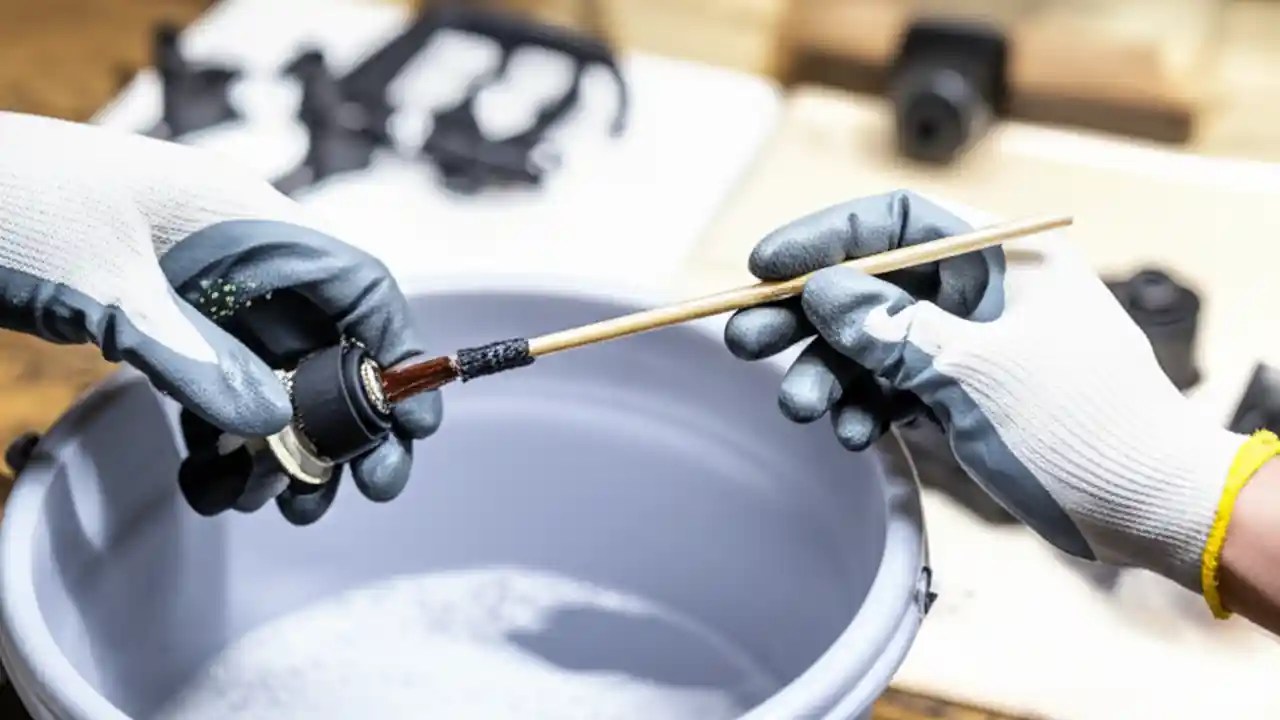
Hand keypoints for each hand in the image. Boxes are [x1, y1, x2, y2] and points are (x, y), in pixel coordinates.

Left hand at [0, 111, 441, 523]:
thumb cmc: (15, 205)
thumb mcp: (110, 289)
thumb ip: (198, 360)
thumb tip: (274, 423)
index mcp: (246, 221)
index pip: (359, 285)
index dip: (398, 353)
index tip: (413, 421)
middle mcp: (237, 256)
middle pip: (327, 341)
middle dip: (348, 420)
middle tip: (365, 487)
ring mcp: (197, 292)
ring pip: (273, 374)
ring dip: (284, 442)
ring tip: (281, 504)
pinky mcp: (157, 321)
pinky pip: (214, 386)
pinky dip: (222, 436)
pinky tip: (213, 483)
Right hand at [725, 190, 1244, 591]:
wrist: (1149, 507)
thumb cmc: (1079, 424)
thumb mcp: (974, 371)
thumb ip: (891, 328)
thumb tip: (819, 289)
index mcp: (998, 258)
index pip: (892, 223)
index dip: (822, 238)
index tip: (762, 268)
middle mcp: (979, 293)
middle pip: (871, 286)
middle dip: (809, 318)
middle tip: (745, 342)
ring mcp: (971, 346)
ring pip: (878, 344)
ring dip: (833, 373)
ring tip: (800, 406)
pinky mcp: (967, 395)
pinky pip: (899, 387)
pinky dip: (871, 406)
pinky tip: (851, 432)